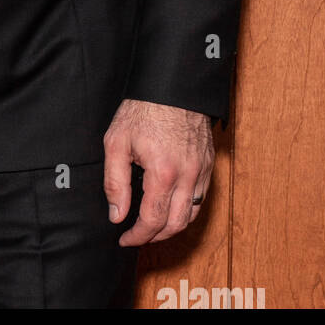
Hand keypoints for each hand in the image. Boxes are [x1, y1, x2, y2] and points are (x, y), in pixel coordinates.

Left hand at [103, 98, 213, 245]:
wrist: (171, 85)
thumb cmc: (142, 110)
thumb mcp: (116, 141)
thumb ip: (115, 181)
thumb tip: (117, 214)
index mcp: (163, 172)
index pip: (153, 220)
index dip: (138, 236)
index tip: (125, 239)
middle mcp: (188, 176)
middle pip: (176, 224)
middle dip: (155, 237)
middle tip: (137, 236)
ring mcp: (202, 171)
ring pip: (192, 214)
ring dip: (172, 227)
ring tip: (152, 226)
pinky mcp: (209, 165)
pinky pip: (201, 198)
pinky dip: (186, 210)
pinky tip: (170, 207)